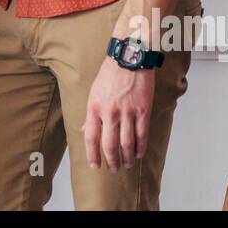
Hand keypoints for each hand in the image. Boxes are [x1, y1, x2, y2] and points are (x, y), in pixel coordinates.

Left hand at [82, 57, 154, 171]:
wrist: (129, 58)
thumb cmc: (110, 74)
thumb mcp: (93, 92)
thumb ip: (90, 114)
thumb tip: (85, 131)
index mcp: (94, 108)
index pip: (91, 138)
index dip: (92, 155)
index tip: (95, 166)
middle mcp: (110, 112)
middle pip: (109, 145)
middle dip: (112, 161)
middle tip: (114, 169)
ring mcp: (127, 112)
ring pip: (127, 143)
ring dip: (127, 158)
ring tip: (127, 164)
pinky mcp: (142, 110)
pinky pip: (141, 134)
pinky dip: (140, 147)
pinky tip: (139, 154)